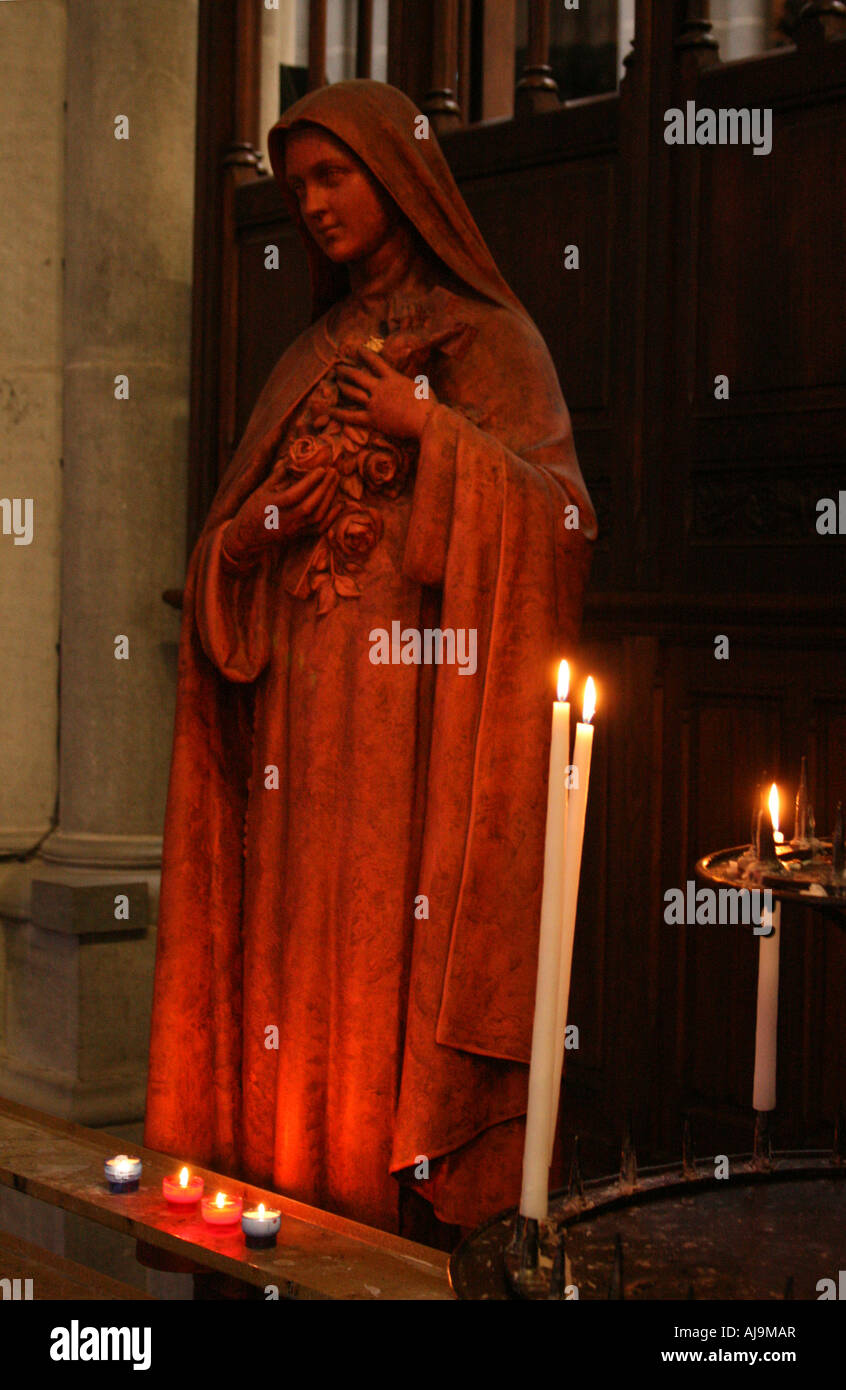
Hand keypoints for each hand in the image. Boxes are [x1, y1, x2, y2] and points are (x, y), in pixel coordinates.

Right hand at [224, 467, 342, 562]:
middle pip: (310, 505)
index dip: (310, 482)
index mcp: (273, 506)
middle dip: (324, 487)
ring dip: (329, 498)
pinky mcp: (299, 536)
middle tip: (333, 471)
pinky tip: (339, 505)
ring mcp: (293, 529)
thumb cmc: (252, 509)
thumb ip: (278, 475)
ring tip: (335, 480)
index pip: (295, 494)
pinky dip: (331, 517)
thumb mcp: (261, 490)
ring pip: (317, 516)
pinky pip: (319, 529)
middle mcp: (285, 519)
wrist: (246, 537)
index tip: (321, 468)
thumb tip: (292, 457)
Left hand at [330, 346, 437, 439]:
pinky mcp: (373, 419)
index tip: (356, 349)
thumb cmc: (430, 404)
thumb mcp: (422, 386)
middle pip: (358, 376)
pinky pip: (352, 416)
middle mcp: (380, 388)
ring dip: (342, 386)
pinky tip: (329, 410)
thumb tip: (412, 383)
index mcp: (393, 378)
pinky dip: (339, 413)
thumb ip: (411, 383)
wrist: (427, 420)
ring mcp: (374, 403)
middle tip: (338, 368)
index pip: (375, 362)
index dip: (365, 354)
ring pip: (352, 392)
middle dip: (346, 370)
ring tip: (335, 381)